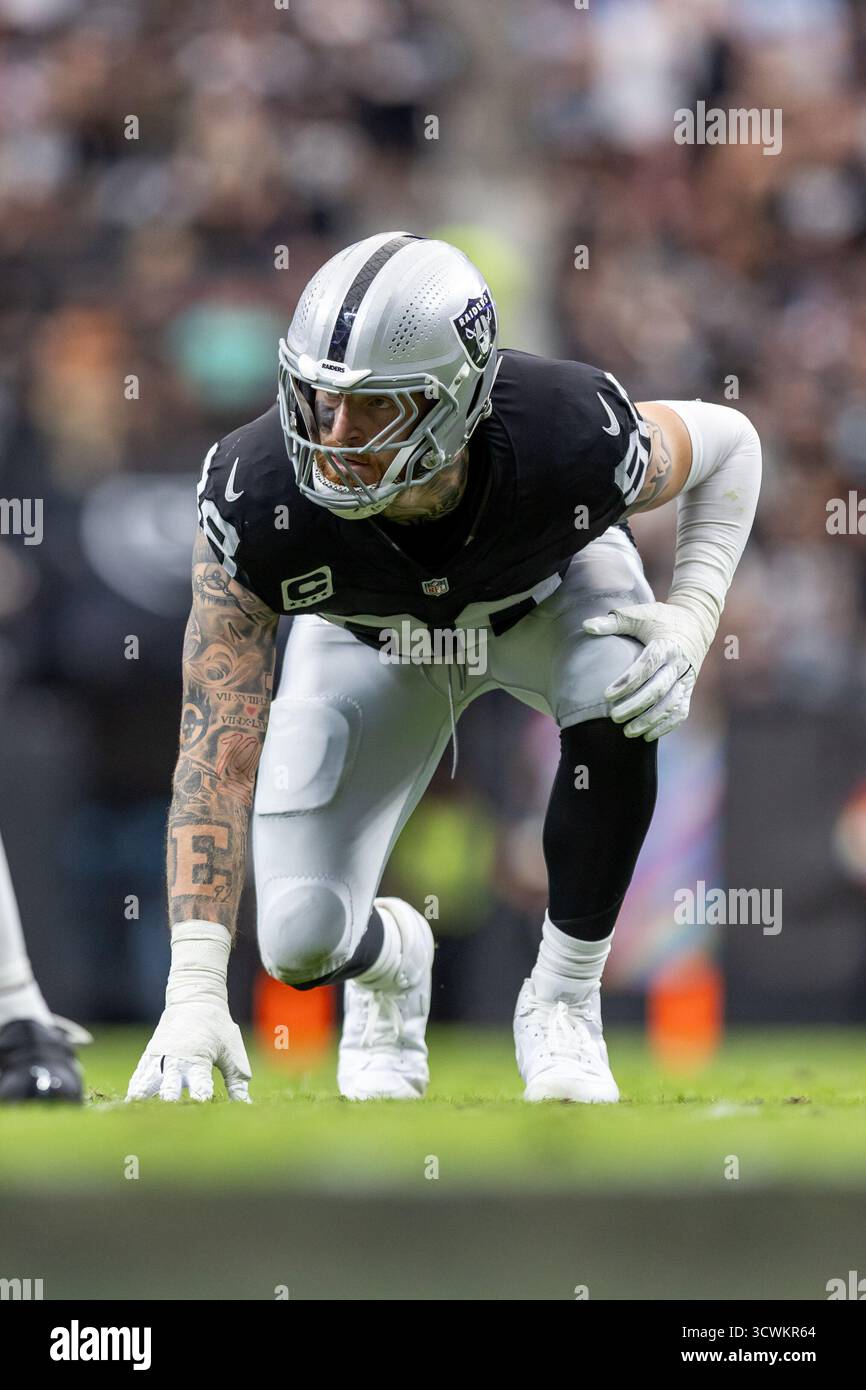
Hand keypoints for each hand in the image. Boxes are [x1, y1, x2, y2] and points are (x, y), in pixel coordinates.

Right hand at [126, 998, 251, 1102]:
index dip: (201, 1098)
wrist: (195, 998)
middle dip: (170, 1100)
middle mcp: (177, 1059)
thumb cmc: (218, 1027)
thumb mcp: (231, 1051)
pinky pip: (140, 1073)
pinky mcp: (151, 1053)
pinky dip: (136, 1087)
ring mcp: (161, 1055)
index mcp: (199, 1058)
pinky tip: (131, 1102)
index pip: (200, 1084)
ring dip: (146, 1096)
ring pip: (149, 1080)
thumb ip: (236, 1081)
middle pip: (170, 1085)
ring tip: (141, 1114)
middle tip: (169, 1116)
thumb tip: (246, 1106)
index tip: (202, 1110)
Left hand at [583, 599, 708, 739]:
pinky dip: (667, 725)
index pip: (647, 666)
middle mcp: (679, 663)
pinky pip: (681, 711)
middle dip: (636, 705)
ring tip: (628, 732)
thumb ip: (613, 621)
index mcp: (666, 644)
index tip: (606, 695)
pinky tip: (648, 735)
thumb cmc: (661, 618)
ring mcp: (686, 678)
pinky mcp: (689, 688)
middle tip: (613, 717)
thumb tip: (586, 625)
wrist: (697, 622)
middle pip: (658, 689)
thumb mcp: (638, 614)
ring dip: (650, 720)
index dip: (627, 682)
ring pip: (671, 704)